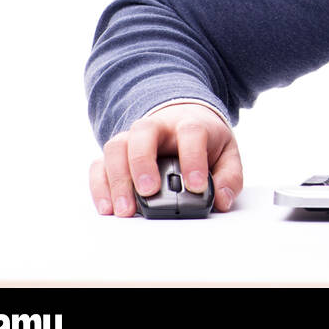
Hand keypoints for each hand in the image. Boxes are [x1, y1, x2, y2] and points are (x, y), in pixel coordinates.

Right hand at [89, 104, 242, 216]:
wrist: (182, 118)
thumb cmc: (204, 140)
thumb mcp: (226, 153)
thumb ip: (229, 176)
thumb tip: (222, 200)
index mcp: (189, 124)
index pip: (191, 132)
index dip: (193, 158)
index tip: (195, 185)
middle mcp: (157, 127)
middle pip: (143, 132)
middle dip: (143, 163)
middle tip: (149, 192)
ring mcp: (133, 138)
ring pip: (116, 147)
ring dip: (118, 179)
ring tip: (125, 210)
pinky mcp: (116, 154)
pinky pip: (99, 164)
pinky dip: (100, 186)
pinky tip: (108, 207)